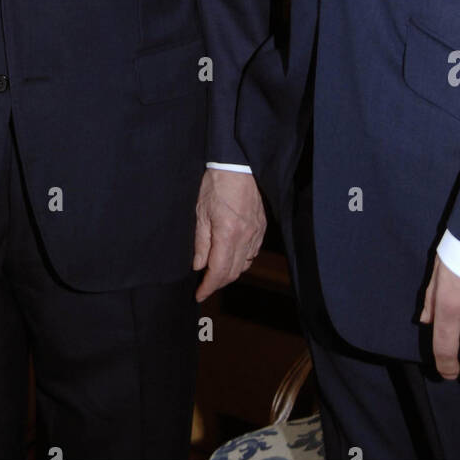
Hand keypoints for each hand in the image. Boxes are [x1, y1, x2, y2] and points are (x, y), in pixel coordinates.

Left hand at [192, 168, 265, 301]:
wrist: (237, 165)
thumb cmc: (216, 184)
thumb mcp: (201, 213)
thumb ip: (201, 242)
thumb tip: (198, 265)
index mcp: (228, 234)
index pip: (219, 271)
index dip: (209, 286)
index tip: (199, 294)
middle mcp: (245, 237)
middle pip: (233, 272)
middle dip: (218, 282)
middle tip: (204, 285)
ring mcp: (256, 232)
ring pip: (244, 264)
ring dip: (230, 273)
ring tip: (216, 272)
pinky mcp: (261, 227)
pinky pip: (253, 252)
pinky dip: (242, 260)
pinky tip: (232, 256)